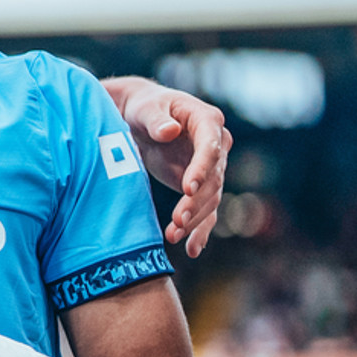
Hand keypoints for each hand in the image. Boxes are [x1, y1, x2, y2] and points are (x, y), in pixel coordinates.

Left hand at [101, 75, 230, 257]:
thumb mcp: (147, 108)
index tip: (188, 188)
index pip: (211, 148)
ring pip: (210, 198)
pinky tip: (192, 250)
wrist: (140, 118)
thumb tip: (170, 131)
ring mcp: (210, 168)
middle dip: (196, 201)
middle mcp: (216, 145)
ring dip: (195, 219)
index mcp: (207, 121)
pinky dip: (200, 230)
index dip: (202, 168)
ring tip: (173, 235)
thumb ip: (157, 119)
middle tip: (178, 220)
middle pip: (214, 179)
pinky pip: (206, 210)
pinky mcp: (200, 186)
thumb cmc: (144, 107)